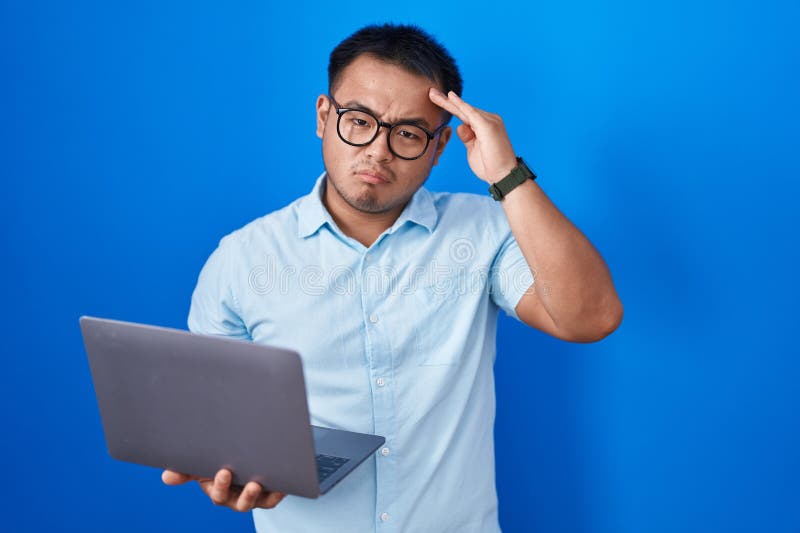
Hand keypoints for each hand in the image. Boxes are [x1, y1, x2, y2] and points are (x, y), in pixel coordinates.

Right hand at [162, 468, 285, 511]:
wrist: (245, 456)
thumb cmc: (221, 462)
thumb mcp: (203, 465)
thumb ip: (187, 470)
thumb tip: (166, 477)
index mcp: (219, 490)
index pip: (218, 493)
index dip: (220, 486)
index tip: (223, 472)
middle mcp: (236, 498)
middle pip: (238, 502)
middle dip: (240, 493)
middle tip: (245, 478)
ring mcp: (254, 497)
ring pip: (256, 501)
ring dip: (256, 495)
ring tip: (257, 484)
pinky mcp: (270, 493)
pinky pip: (274, 497)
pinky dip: (278, 491)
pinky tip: (282, 483)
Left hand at [429, 88, 517, 183]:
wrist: (503, 176)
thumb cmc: (489, 166)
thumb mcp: (473, 149)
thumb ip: (467, 137)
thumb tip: (460, 126)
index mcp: (485, 125)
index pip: (464, 114)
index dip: (450, 108)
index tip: (436, 101)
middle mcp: (489, 120)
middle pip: (464, 109)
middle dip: (446, 102)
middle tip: (431, 92)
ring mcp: (490, 121)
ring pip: (465, 109)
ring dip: (449, 102)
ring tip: (433, 94)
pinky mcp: (488, 126)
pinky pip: (471, 113)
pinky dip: (460, 105)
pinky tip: (451, 98)